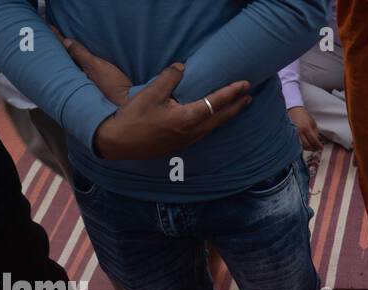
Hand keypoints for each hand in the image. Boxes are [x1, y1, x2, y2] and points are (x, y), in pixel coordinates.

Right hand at [58, 36, 251, 160]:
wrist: (118, 143)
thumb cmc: (133, 118)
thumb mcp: (150, 93)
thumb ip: (169, 79)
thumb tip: (182, 66)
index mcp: (187, 119)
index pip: (215, 103)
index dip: (231, 93)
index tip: (245, 85)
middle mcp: (191, 133)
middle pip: (220, 118)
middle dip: (236, 107)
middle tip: (249, 97)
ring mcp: (186, 141)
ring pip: (213, 127)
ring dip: (226, 116)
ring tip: (236, 107)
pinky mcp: (179, 145)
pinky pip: (203, 133)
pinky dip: (213, 124)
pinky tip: (212, 120)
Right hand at [288, 105, 320, 150]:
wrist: (293, 110)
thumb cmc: (304, 115)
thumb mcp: (312, 122)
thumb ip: (315, 132)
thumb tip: (317, 141)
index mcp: (306, 128)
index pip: (314, 141)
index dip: (318, 146)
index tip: (321, 148)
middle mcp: (300, 132)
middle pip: (307, 145)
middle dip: (313, 148)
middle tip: (317, 149)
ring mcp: (294, 134)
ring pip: (302, 146)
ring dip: (308, 148)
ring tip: (312, 147)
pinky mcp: (290, 135)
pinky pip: (297, 144)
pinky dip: (302, 146)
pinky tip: (305, 145)